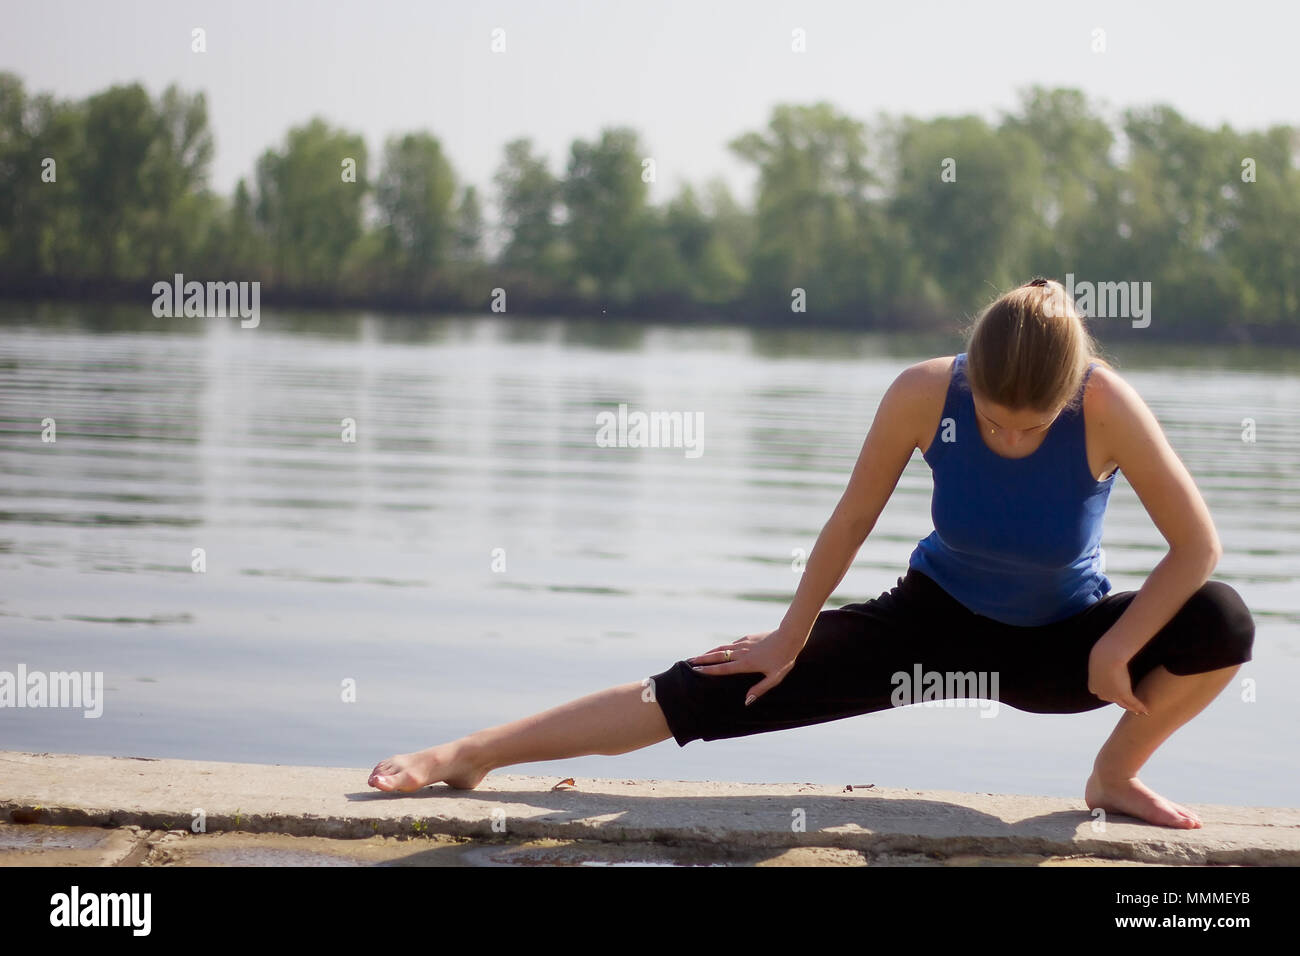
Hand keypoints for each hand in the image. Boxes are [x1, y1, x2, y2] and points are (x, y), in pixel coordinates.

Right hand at [687, 627, 804, 705]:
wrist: (790, 636)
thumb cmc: (784, 659)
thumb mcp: (775, 678)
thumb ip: (760, 689)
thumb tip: (747, 701)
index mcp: (746, 664)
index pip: (723, 668)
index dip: (708, 670)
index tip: (695, 671)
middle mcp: (741, 653)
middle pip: (718, 656)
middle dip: (702, 660)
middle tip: (689, 662)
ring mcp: (744, 643)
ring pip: (723, 648)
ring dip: (710, 652)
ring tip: (699, 656)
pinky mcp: (748, 637)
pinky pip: (731, 643)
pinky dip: (722, 647)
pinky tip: (720, 649)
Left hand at [1087, 641, 1148, 715]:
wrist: (1107, 657)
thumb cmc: (1102, 654)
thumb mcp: (1098, 660)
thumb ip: (1100, 664)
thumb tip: (1101, 660)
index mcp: (1093, 687)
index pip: (1103, 693)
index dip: (1109, 694)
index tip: (1114, 695)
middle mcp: (1101, 694)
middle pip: (1113, 700)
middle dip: (1121, 703)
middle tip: (1128, 705)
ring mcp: (1112, 696)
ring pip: (1124, 703)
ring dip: (1132, 707)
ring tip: (1138, 711)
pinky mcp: (1123, 694)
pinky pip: (1133, 702)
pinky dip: (1140, 707)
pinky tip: (1146, 710)